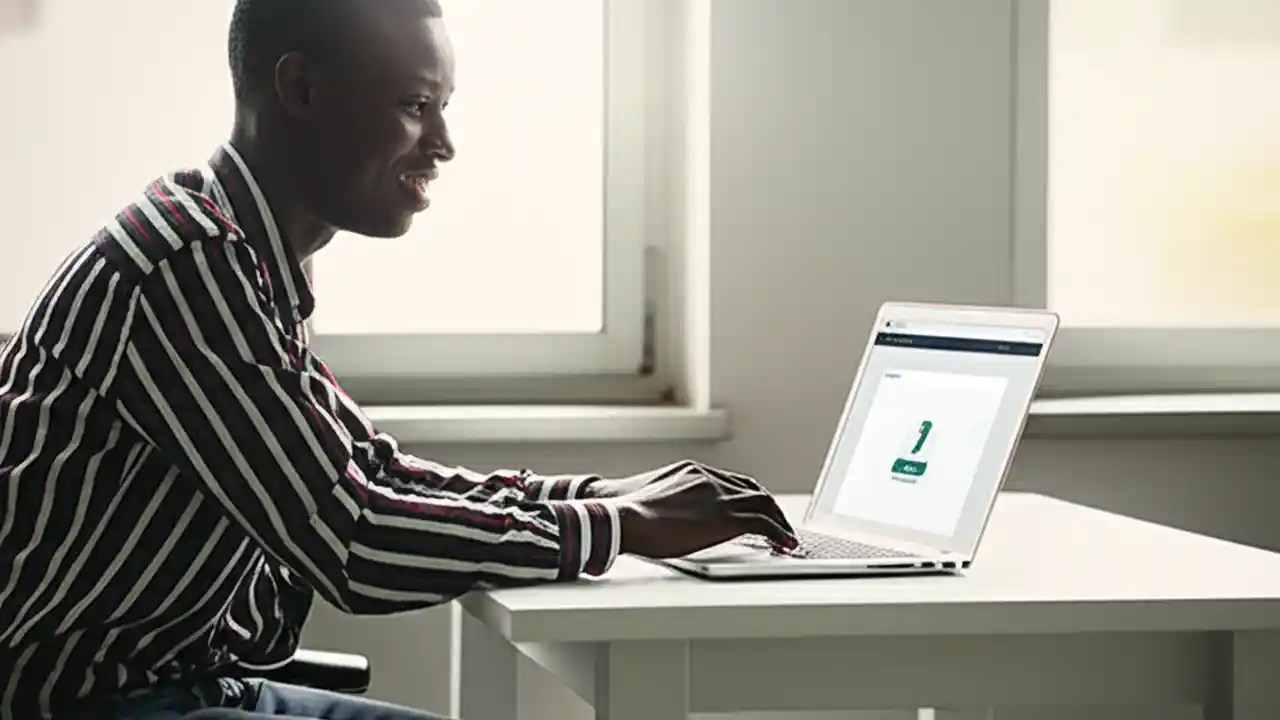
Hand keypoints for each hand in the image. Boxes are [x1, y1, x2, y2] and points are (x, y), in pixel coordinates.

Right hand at [605, 464, 797, 557]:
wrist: (622, 516)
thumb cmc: (626, 513)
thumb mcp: (652, 500)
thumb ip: (670, 503)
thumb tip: (666, 520)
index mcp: (692, 471)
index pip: (732, 482)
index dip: (749, 497)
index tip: (757, 511)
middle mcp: (709, 478)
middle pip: (752, 490)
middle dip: (769, 508)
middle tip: (779, 526)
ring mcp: (718, 496)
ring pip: (763, 503)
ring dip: (778, 521)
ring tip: (786, 537)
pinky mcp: (723, 518)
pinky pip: (763, 522)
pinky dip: (778, 532)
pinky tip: (784, 544)